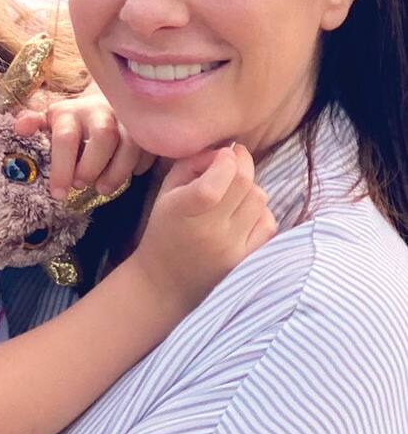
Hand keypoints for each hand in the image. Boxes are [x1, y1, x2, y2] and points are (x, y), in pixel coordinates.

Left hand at [13, 84, 150, 201]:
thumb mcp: (50, 120)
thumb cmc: (73, 120)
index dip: (62, 167)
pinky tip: (130, 175)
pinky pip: (148, 148)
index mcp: (70, 112)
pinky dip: (140, 165)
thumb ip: (34, 123)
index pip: (66, 138)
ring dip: (117, 171)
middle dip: (92, 166)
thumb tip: (19, 127)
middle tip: (81, 185)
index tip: (59, 194)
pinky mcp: (146, 129)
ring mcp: (126, 119)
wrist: (105, 101)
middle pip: (103, 137)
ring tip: (102, 189)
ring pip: (130, 143)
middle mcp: (100, 112)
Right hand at [130, 144, 275, 312]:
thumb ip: (191, 165)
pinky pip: (268, 223)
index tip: (224, 153)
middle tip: (233, 163)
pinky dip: (259, 212)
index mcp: (184, 209)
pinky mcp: (247, 260)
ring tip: (235, 192)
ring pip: (260, 200)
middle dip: (242, 166)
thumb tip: (224, 151)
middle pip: (246, 184)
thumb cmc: (164, 230)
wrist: (165, 282)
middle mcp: (211, 230)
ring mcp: (233, 247)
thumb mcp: (166, 192)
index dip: (228, 158)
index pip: (220, 177)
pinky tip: (243, 214)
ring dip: (251, 189)